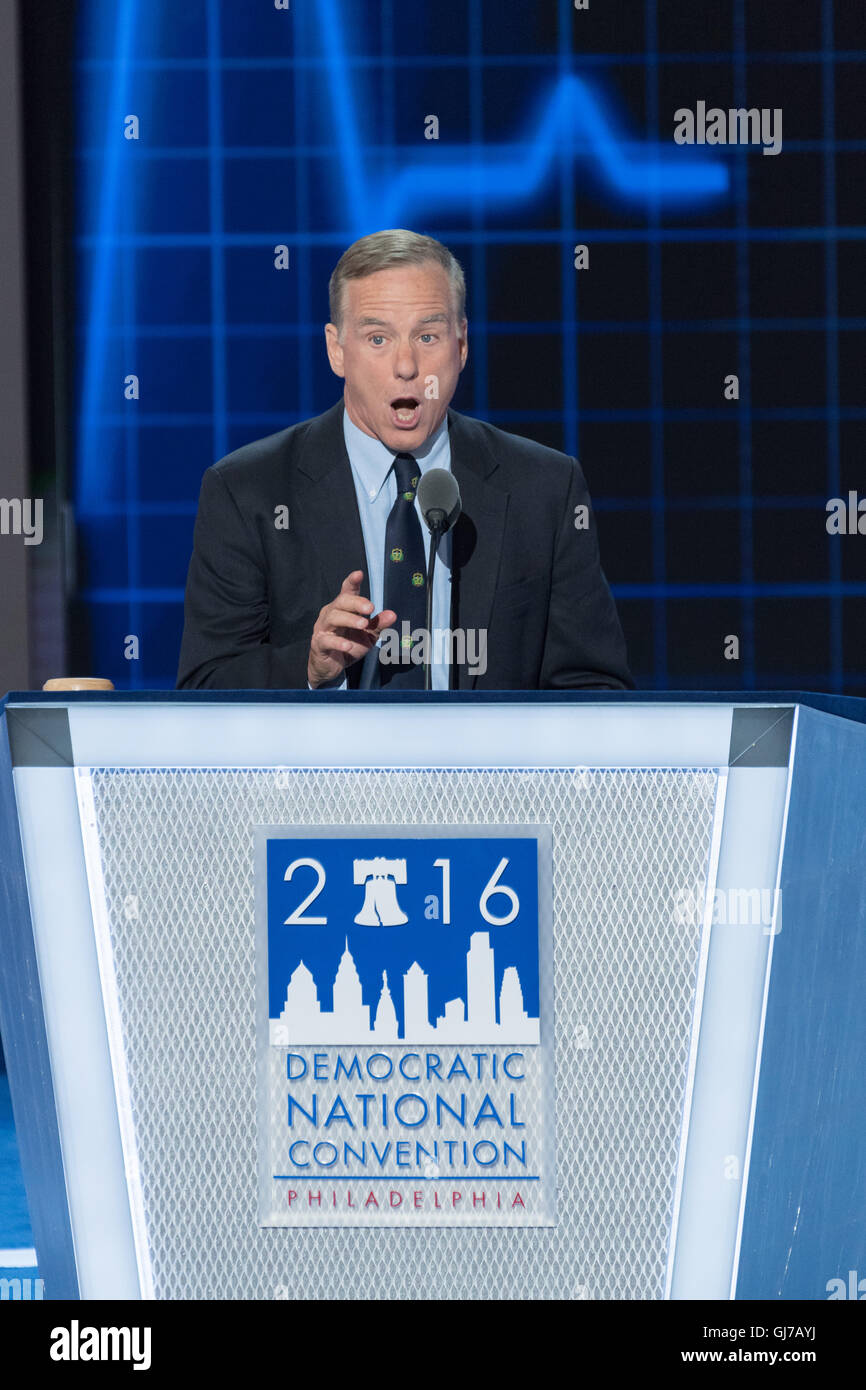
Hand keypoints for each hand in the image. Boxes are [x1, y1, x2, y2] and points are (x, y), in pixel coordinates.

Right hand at [307, 571, 396, 687]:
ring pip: (333, 617)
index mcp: (344, 609)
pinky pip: (326, 640)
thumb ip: (378, 625)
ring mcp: (323, 628)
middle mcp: (331, 614)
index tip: (359, 574)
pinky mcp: (319, 644)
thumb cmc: (349, 646)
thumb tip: (392, 614)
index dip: (352, 582)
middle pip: (341, 602)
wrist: (331, 667)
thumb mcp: (368, 636)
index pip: (347, 592)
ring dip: (349, 619)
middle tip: (370, 607)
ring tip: (363, 624)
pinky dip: (338, 642)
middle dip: (356, 602)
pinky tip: (348, 645)